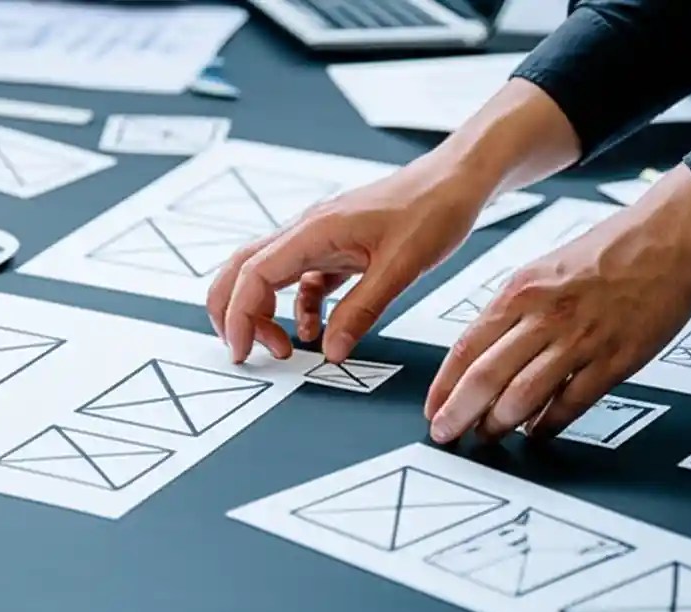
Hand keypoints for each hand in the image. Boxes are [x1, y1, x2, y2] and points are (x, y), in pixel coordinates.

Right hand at [206, 153, 491, 363]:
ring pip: (268, 275)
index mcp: (314, 231)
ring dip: (263, 312)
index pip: (254, 274)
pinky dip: (299, 309)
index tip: (243, 352)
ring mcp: (320, 238)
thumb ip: (361, 311)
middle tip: (246, 352)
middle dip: (233, 312)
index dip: (239, 316)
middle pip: (244, 270)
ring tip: (285, 349)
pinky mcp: (337, 247)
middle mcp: (308, 231)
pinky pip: (302, 280)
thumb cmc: (433, 210)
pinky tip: (316, 330)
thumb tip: (330, 351)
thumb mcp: (400, 268)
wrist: (456, 180)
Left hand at [424, 166, 690, 442]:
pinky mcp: (615, 361)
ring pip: (523, 395)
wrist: (668, 238)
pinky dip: (548, 424)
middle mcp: (544, 316)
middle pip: (486, 376)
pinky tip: (537, 431)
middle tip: (446, 434)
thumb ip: (512, 311)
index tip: (433, 408)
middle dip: (459, 413)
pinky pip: (571, 403)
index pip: (467, 347)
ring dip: (499, 423)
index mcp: (521, 291)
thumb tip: (483, 353)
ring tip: (488, 435)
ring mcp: (580, 341)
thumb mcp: (542, 270)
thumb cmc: (607, 252)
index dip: (444, 386)